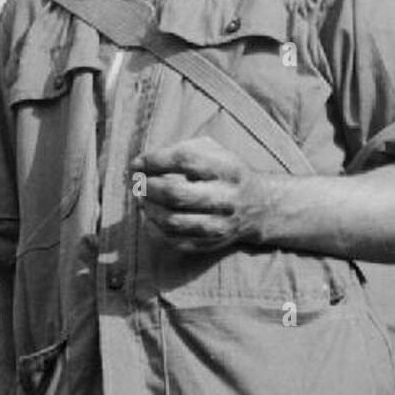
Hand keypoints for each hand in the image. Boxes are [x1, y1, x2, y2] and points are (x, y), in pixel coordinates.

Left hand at [130, 137, 270, 252]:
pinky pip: (173, 240)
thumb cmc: (224, 172)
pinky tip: (150, 216)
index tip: (138, 162)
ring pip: (172, 221)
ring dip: (148, 208)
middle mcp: (225, 198)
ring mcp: (218, 225)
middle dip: (148, 187)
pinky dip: (153, 228)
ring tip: (142, 198)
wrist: (257, 206)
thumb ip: (180, 150)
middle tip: (138, 182)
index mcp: (227, 168)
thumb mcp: (213, 150)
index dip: (156, 160)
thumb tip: (140, 164)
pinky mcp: (209, 244)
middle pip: (176, 194)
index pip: (185, 160)